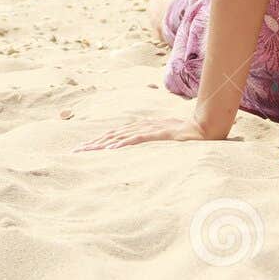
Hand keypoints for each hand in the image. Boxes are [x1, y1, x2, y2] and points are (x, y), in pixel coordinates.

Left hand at [74, 117, 219, 150]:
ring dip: (102, 144)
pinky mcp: (159, 134)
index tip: (82, 150)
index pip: (114, 135)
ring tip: (86, 151)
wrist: (204, 127)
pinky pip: (137, 140)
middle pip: (112, 135)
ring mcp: (149, 130)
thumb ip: (151, 144)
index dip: (97, 141)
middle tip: (75, 152)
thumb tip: (138, 153)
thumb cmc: (184, 136)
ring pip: (120, 137)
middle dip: (93, 143)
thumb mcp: (163, 140)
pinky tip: (111, 149)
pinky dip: (123, 144)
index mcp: (140, 128)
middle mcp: (141, 127)